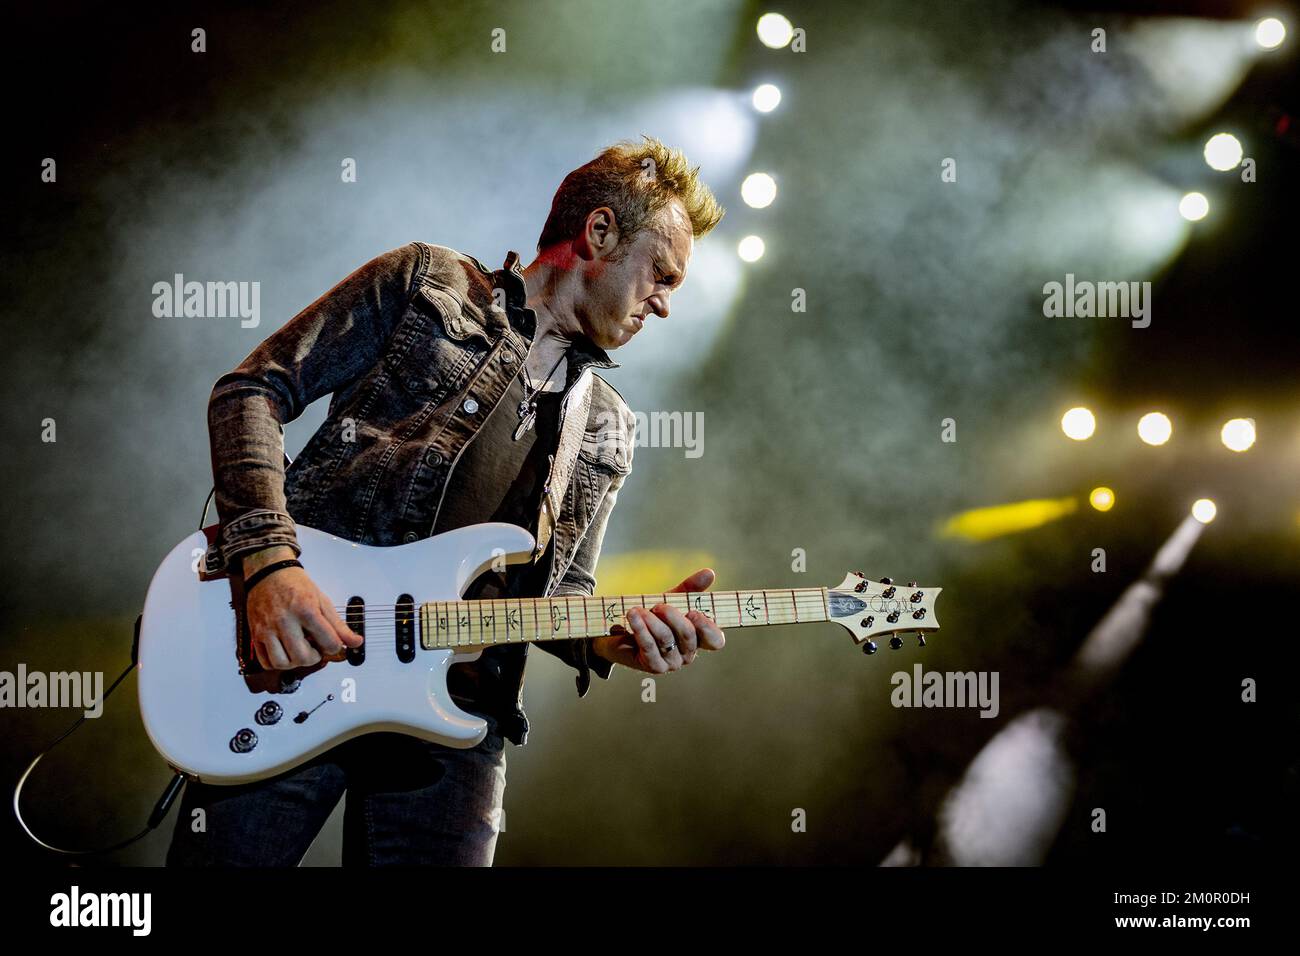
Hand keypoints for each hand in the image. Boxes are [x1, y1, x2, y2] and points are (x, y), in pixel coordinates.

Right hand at [241, 546, 362, 669]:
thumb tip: (355, 642)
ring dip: (295, 663)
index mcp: (306, 610)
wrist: (269, 573)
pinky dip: (277, 663)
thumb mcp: (322, 601)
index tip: (332, 643)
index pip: (328, 642)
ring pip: (282, 662)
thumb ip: (338, 625)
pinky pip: (265, 661)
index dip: (335, 647)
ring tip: (299, 650)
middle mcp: (285, 620)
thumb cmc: (296, 585)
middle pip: (302, 657)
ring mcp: (268, 628)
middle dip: (314, 658)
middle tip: (315, 649)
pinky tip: (285, 653)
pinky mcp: (256, 633)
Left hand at [591, 569, 725, 673]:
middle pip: (688, 635)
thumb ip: (690, 588)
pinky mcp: (654, 667)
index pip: (715, 640)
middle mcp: (688, 653)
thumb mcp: (671, 599)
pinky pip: (649, 646)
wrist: (620, 632)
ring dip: (652, 620)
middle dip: (673, 616)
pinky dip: (641, 629)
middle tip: (658, 605)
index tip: (693, 612)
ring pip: (667, 639)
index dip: (708, 628)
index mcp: (698, 639)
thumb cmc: (651, 616)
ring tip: (637, 609)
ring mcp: (672, 663)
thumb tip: (709, 573)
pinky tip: (633, 616)